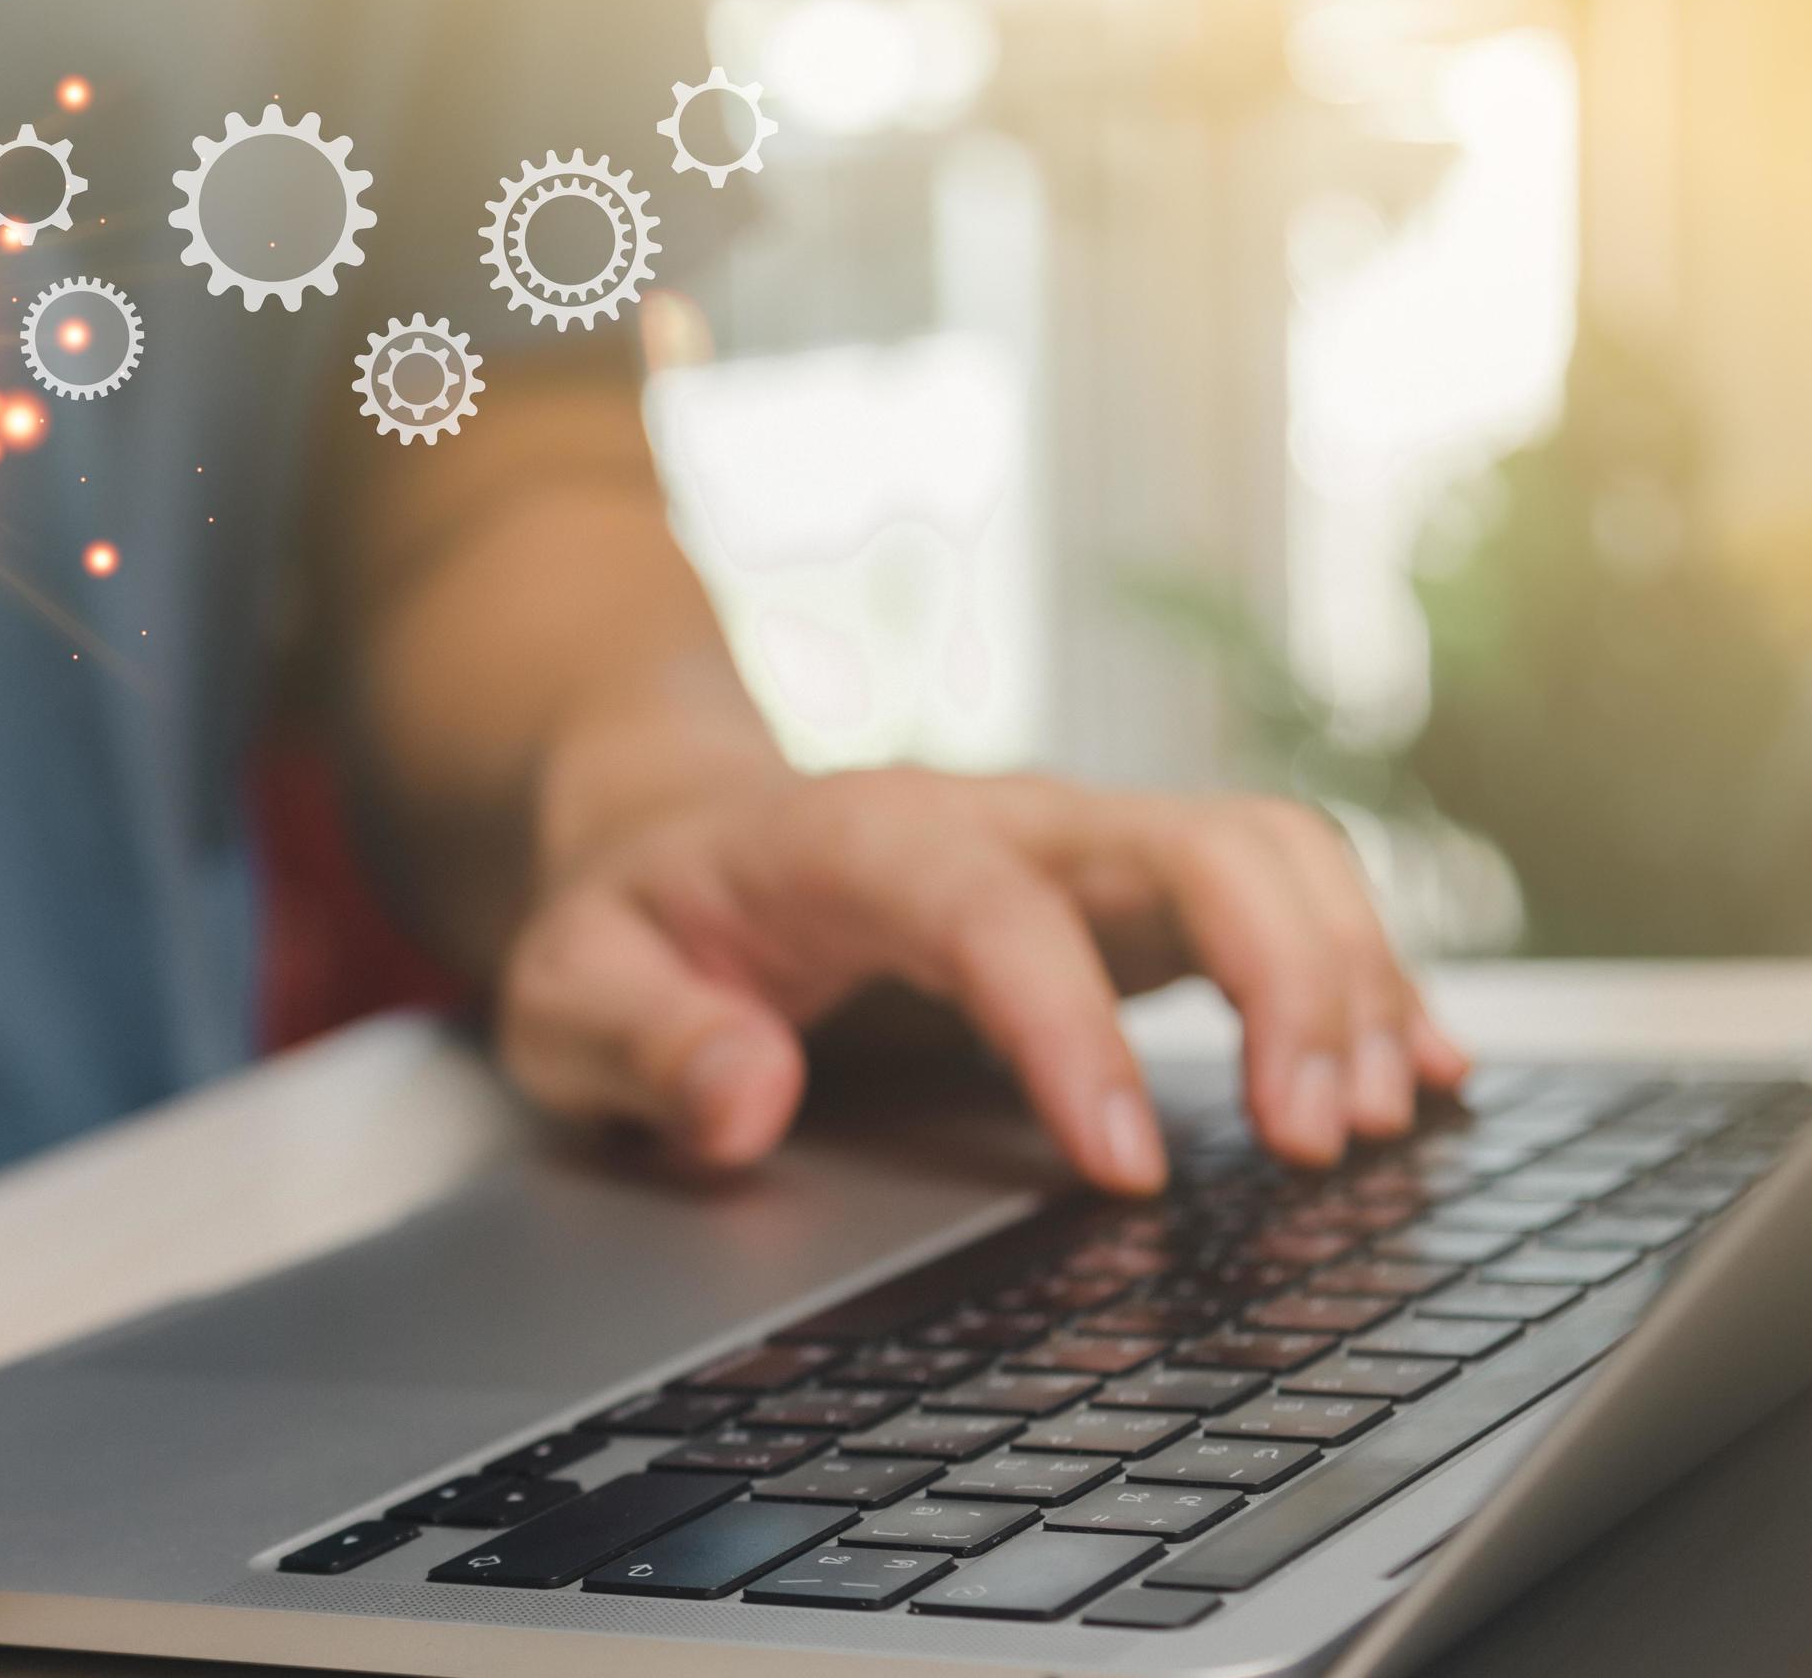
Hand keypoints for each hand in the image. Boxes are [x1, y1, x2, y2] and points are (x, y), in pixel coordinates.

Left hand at [495, 766, 1466, 1190]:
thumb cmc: (632, 923)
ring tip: (1366, 1129)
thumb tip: (744, 1102)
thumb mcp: (570, 993)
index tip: (1128, 1169)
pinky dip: (1362, 975)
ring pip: (1265, 855)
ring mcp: (1074, 846)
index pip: (992, 909)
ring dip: (1345, 977)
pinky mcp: (1124, 891)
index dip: (1073, 1030)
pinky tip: (1417, 1072)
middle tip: (1317, 1144)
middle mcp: (995, 819)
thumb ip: (643, 1044)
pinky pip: (1276, 896)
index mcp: (859, 840)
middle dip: (1289, 978)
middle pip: (1193, 841)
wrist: (671, 835)